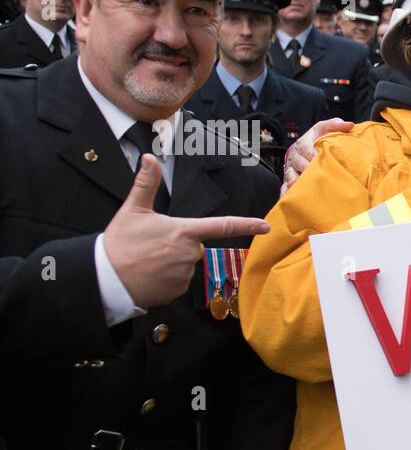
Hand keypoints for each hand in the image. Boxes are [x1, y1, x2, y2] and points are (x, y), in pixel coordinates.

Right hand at [102, 155, 269, 308]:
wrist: (105, 279)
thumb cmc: (119, 243)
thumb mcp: (132, 210)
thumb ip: (145, 184)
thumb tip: (149, 157)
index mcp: (184, 231)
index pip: (222, 226)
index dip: (247, 225)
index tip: (266, 226)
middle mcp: (190, 254)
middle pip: (194, 246)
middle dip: (177, 245)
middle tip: (150, 246)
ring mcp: (185, 275)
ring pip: (185, 265)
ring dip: (170, 263)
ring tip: (146, 261)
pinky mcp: (177, 292)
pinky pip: (177, 282)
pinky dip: (166, 279)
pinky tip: (148, 276)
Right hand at [282, 118, 353, 192]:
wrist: (305, 148)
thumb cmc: (317, 137)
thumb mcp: (325, 128)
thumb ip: (336, 125)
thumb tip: (350, 125)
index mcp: (302, 143)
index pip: (305, 148)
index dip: (310, 153)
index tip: (317, 159)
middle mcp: (294, 156)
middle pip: (298, 163)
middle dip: (305, 170)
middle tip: (314, 177)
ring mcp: (290, 168)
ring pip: (290, 175)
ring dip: (295, 182)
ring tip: (300, 188)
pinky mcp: (289, 179)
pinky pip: (285, 186)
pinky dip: (287, 192)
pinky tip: (290, 197)